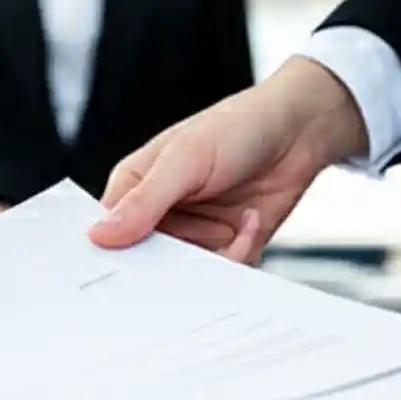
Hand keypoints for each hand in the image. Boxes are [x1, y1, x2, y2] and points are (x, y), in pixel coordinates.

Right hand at [88, 57, 366, 261]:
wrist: (300, 132)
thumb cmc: (238, 126)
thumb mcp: (184, 159)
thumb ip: (144, 201)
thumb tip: (100, 234)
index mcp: (137, 185)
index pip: (109, 230)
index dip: (112, 252)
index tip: (125, 271)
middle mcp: (163, 212)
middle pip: (147, 260)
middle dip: (169, 263)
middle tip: (189, 253)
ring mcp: (195, 230)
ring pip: (187, 272)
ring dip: (213, 254)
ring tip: (231, 223)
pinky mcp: (227, 245)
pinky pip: (223, 272)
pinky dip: (240, 252)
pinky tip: (251, 220)